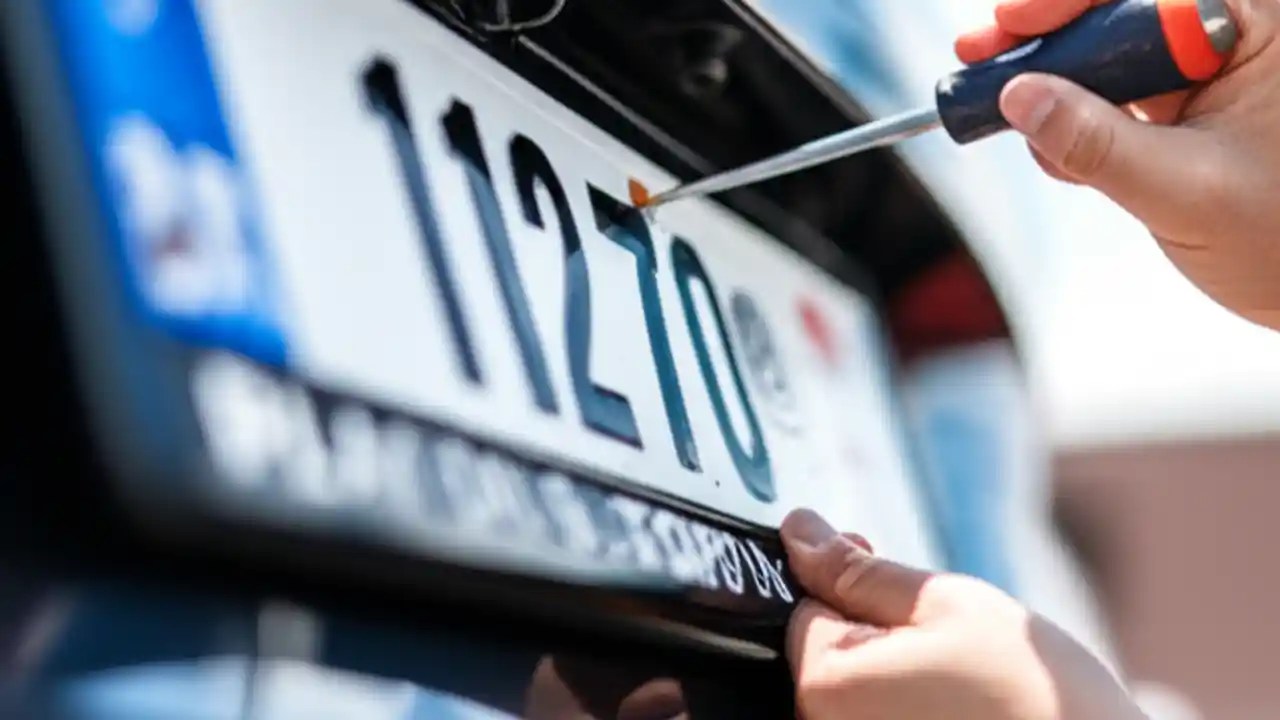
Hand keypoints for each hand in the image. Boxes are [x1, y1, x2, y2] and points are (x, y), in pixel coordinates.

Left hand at [781, 509, 1144, 719]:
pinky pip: (880, 717)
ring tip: (962, 679)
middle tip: (945, 637)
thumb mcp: (946, 604)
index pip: (801, 608)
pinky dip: (908, 706)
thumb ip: (858, 570)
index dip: (848, 584)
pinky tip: (961, 708)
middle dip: (870, 630)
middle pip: (823, 655)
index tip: (898, 583)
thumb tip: (797, 531)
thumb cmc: (1036, 696)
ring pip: (854, 692)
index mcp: (824, 687)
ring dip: (892, 667)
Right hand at [956, 0, 1279, 330]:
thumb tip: (1019, 100)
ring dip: (1050, 79)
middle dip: (1049, 38)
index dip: (1072, 2)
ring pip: (1107, 50)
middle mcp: (1232, 35)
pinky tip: (1046, 146)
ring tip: (997, 107)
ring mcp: (1203, 69)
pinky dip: (1069, 117)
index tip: (1012, 24)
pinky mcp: (1179, 103)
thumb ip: (1097, 145)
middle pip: (1118, 13)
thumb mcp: (1185, 192)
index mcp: (1259, 27)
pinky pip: (1110, 93)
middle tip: (982, 57)